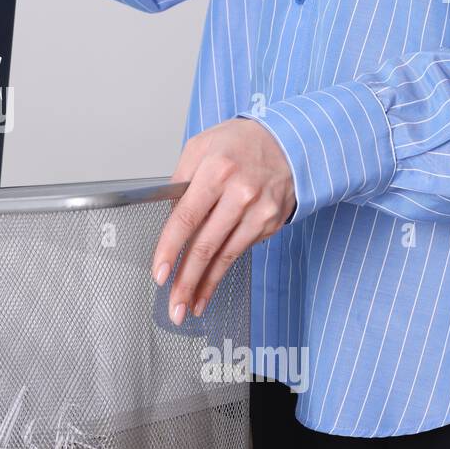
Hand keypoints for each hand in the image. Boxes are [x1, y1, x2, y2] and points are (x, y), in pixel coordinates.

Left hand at [152, 118, 294, 325]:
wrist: (290, 142)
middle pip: (206, 246)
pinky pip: (240, 251)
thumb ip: (179, 178)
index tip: (159, 273)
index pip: (187, 217)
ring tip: (189, 306)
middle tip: (174, 307)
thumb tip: (167, 213)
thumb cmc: (241, 143)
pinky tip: (209, 286)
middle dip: (187, 281)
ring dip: (205, 286)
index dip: (170, 249)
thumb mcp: (201, 146)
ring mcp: (259, 212)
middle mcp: (240, 194)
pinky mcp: (271, 224)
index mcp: (217, 171)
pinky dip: (223, 272)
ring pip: (226, 257)